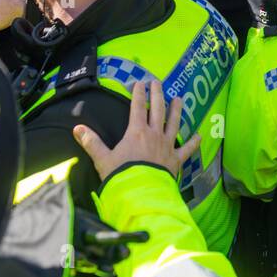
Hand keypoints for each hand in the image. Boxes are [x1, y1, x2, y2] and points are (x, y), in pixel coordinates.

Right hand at [73, 78, 199, 181]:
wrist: (140, 194)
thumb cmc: (121, 175)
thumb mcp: (102, 159)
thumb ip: (91, 143)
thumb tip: (77, 128)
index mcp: (136, 132)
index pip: (137, 107)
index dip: (139, 93)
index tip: (140, 82)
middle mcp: (154, 134)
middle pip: (157, 110)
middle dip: (157, 94)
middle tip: (158, 82)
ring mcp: (167, 146)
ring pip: (174, 123)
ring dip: (176, 110)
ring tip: (179, 99)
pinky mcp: (175, 160)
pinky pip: (186, 149)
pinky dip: (193, 142)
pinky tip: (199, 135)